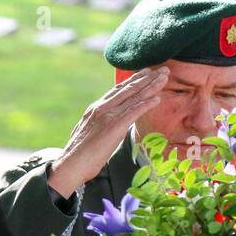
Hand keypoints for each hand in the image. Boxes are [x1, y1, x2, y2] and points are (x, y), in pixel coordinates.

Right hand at [48, 66, 170, 198]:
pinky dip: (146, 104)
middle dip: (147, 78)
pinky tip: (157, 99)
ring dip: (151, 86)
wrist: (70, 165)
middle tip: (163, 69)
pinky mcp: (114, 127)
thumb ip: (98, 126)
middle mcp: (102, 108)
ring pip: (133, 97)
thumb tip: (104, 127)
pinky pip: (133, 112)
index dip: (134, 80)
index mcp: (95, 108)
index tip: (147, 73)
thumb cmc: (78, 155)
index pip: (118, 90)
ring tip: (164, 78)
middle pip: (128, 89)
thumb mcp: (88, 133)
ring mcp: (108, 116)